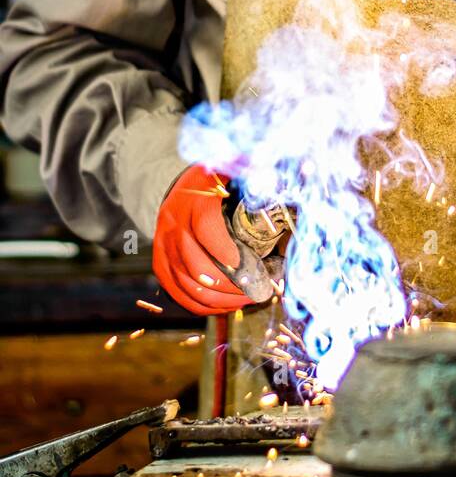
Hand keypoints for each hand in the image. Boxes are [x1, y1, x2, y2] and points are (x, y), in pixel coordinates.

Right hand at [152, 164, 253, 315]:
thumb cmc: (217, 180)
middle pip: (195, 264)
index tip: (247, 266)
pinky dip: (201, 306)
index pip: (206, 228)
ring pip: (186, 284)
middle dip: (229, 285)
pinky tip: (224, 306)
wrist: (185, 186)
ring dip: (219, 300)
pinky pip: (176, 292)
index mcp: (194, 199)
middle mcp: (173, 223)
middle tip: (257, 290)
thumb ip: (254, 175)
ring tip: (246, 300)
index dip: (225, 250)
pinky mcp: (160, 261)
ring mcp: (163, 244)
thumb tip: (275, 182)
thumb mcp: (234, 170)